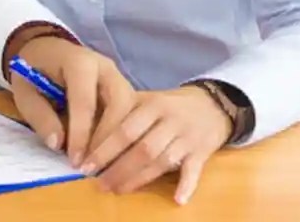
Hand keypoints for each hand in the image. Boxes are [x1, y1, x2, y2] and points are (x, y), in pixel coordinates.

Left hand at [7, 34, 135, 169]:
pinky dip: (123, 137)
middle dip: (107, 138)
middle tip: (93, 166)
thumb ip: (40, 116)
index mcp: (78, 62)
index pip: (84, 101)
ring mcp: (117, 77)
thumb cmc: (33, 71)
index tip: (75, 161)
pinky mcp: (123, 89)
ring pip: (131, 110)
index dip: (81, 134)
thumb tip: (59, 145)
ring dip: (119, 141)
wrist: (45, 51)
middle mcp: (104, 67)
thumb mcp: (24, 92)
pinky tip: (109, 156)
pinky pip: (132, 114)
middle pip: (119, 104)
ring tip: (102, 165)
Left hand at [83, 87, 231, 204]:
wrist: (213, 103)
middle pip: (142, 148)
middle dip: (118, 168)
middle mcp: (170, 120)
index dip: (104, 149)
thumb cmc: (170, 105)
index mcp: (152, 105)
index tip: (86, 164)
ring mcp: (187, 137)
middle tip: (100, 183)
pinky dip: (186, 185)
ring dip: (140, 179)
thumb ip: (123, 111)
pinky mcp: (203, 152)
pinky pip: (194, 170)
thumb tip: (88, 132)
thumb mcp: (148, 99)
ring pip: (162, 161)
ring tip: (119, 190)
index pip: (125, 129)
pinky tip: (177, 199)